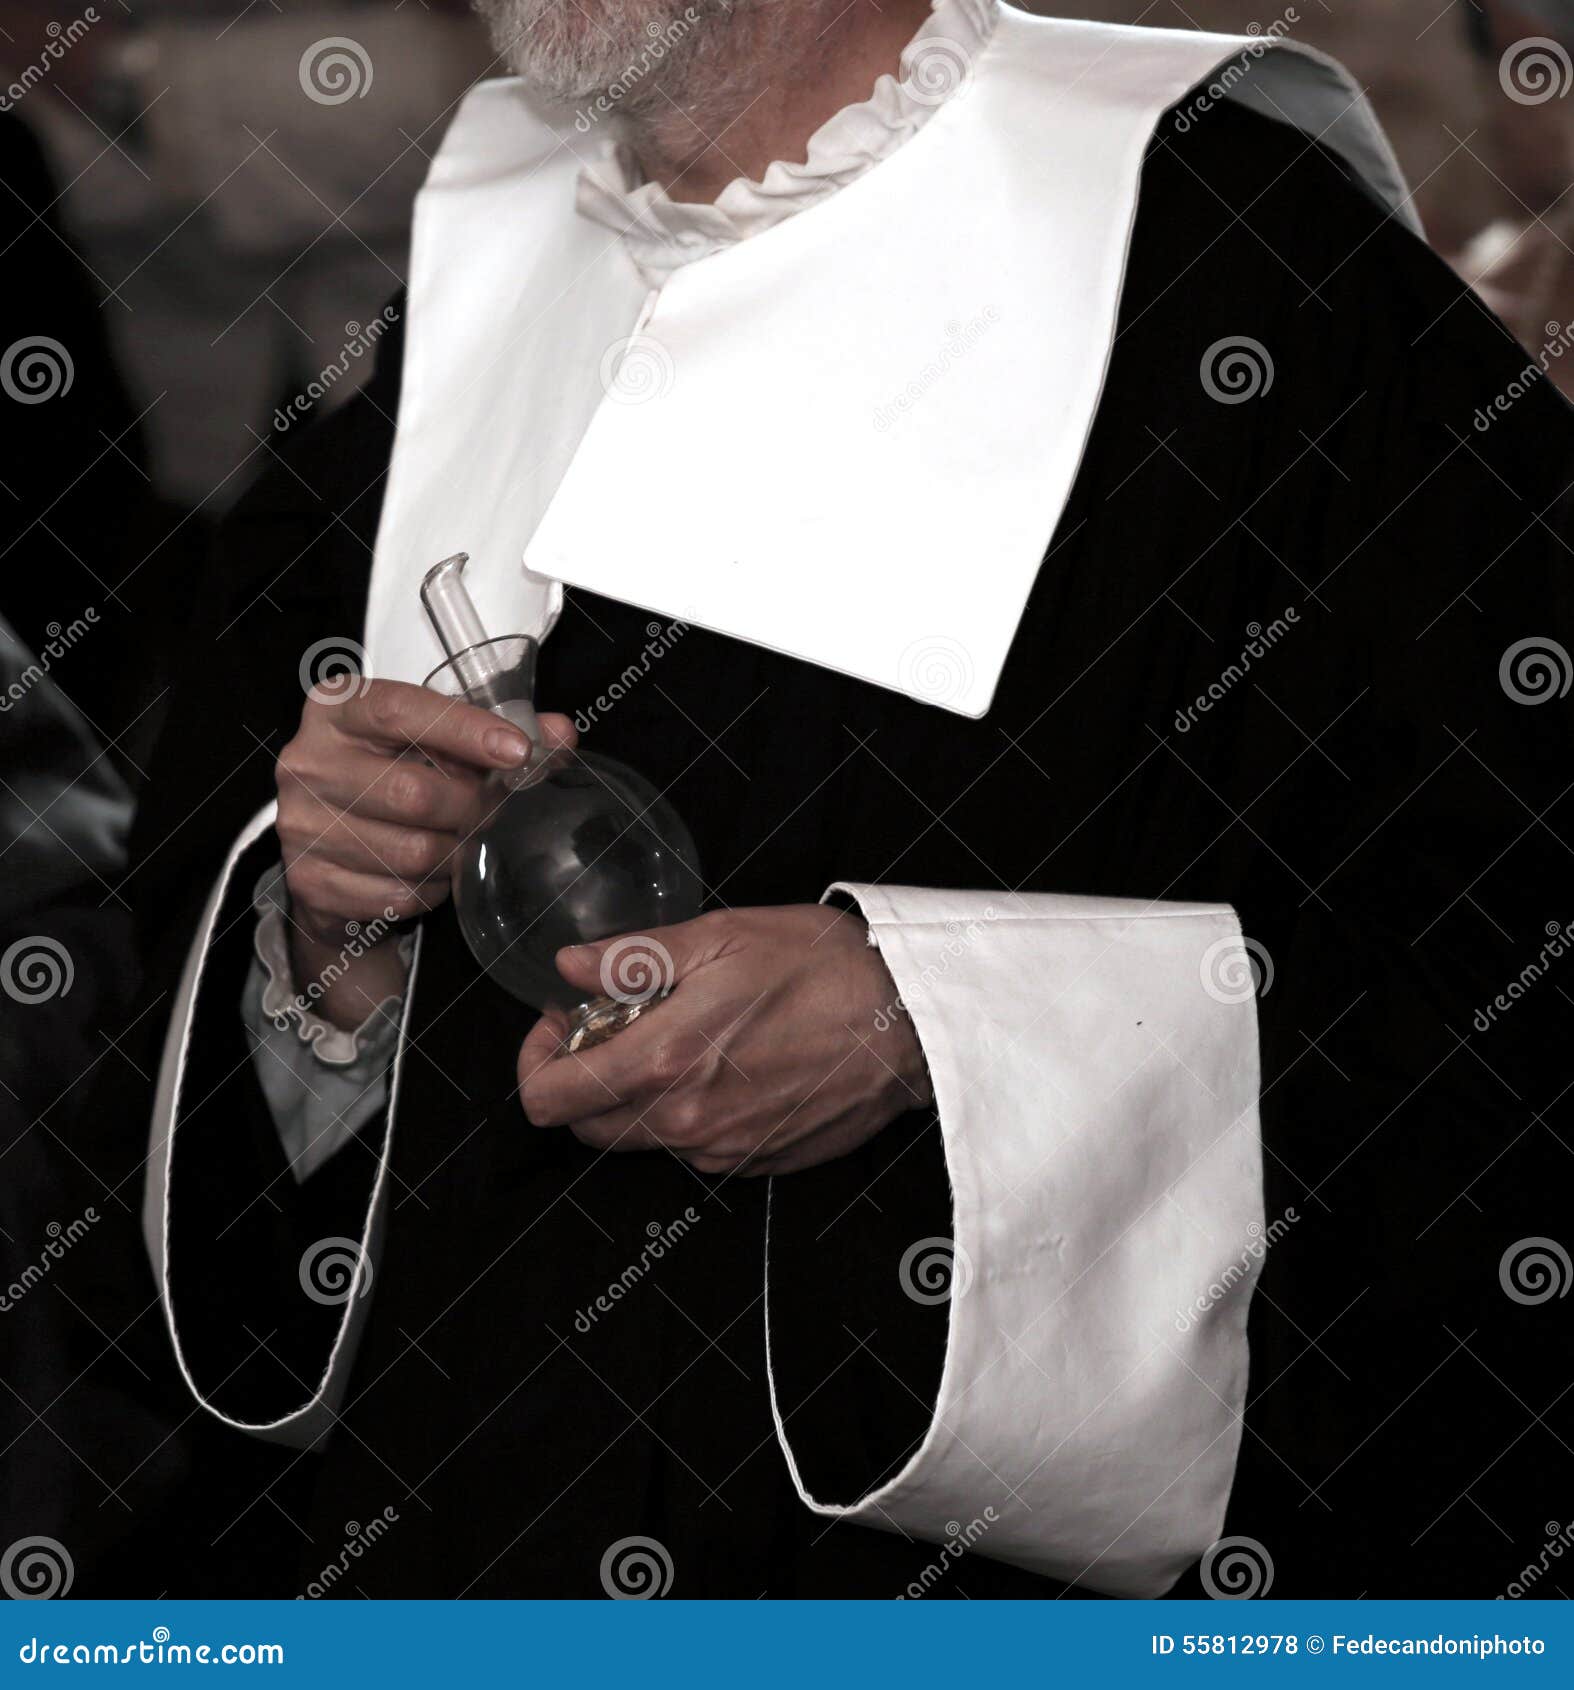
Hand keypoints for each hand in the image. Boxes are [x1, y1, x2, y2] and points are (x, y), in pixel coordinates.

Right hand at [275, 675, 574, 1027]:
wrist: (334, 852)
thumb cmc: (394, 779)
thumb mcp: (438, 743)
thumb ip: (501, 733)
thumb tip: (559, 733)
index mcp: (336, 708)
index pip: (402, 710)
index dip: (465, 729)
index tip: (518, 750)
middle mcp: (307, 762)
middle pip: (412, 793)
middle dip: (472, 808)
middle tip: (497, 813)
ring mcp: (301, 825)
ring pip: (411, 852)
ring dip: (455, 854)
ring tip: (462, 843)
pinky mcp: (308, 881)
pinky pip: (398, 895)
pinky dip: (431, 891)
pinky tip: (432, 875)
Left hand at [516, 906, 933, 1176]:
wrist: (914, 1024)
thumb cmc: (825, 968)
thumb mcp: (723, 937)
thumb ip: (635, 958)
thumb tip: (571, 966)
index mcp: (664, 1061)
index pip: (547, 1099)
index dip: (535, 1060)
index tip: (563, 1021)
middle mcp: (684, 1121)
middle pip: (584, 1128)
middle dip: (582, 1078)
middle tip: (618, 1026)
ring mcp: (720, 1150)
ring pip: (637, 1140)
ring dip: (636, 1096)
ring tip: (681, 1039)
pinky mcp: (755, 1164)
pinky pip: (691, 1149)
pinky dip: (687, 1112)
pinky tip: (727, 1064)